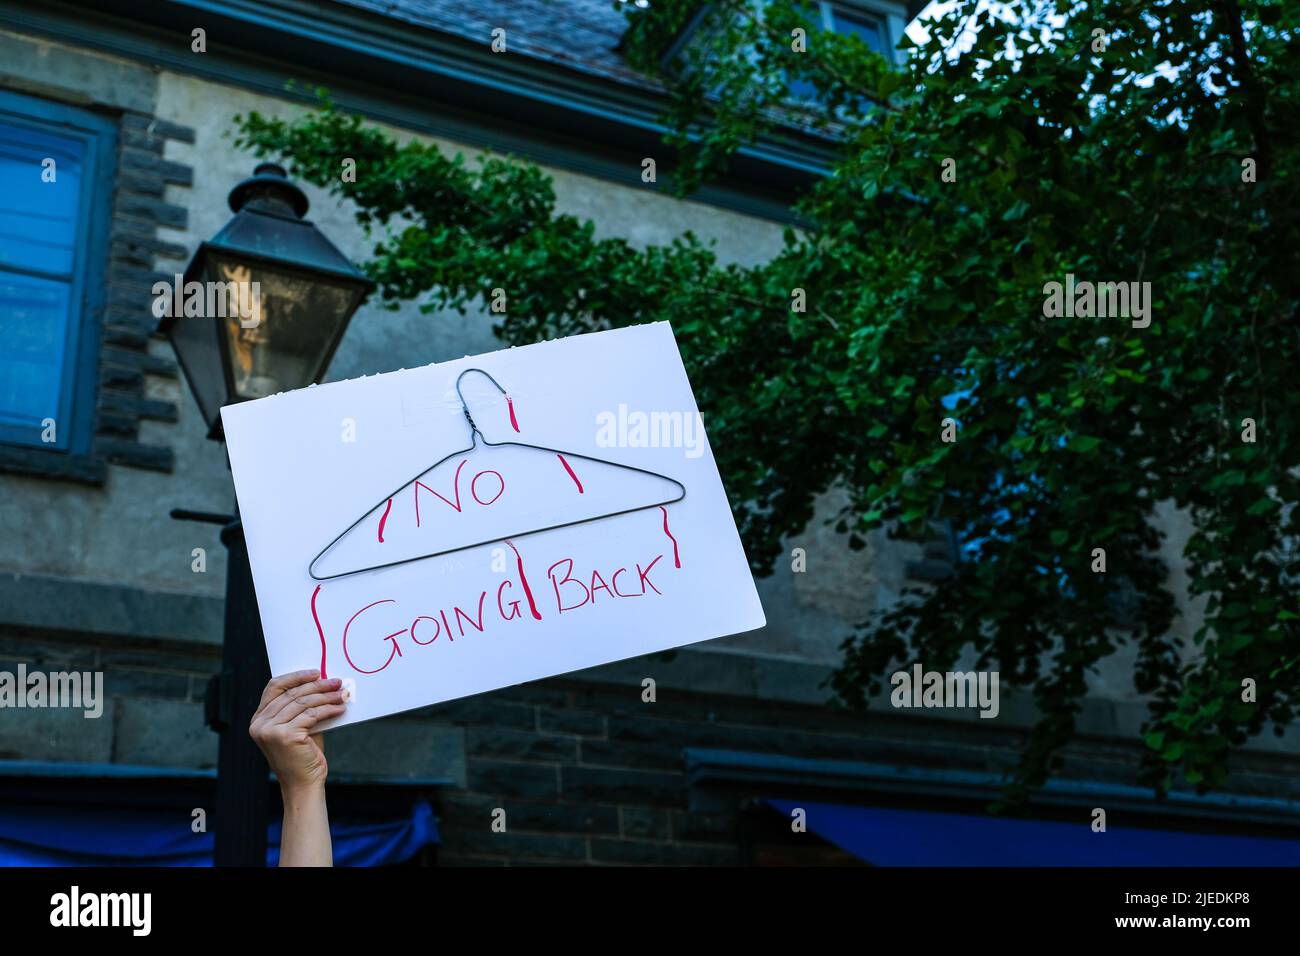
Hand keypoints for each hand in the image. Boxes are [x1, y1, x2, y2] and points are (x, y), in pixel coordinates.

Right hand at [249, 670, 347, 793]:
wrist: (303, 784)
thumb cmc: (303, 754)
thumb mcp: (298, 726)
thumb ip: (301, 707)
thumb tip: (322, 682)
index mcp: (258, 719)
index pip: (274, 687)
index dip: (296, 676)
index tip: (316, 672)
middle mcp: (260, 724)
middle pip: (291, 694)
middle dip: (318, 685)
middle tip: (337, 682)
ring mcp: (270, 730)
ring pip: (303, 703)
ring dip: (327, 696)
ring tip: (343, 694)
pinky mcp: (285, 736)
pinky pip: (312, 715)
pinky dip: (329, 709)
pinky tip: (340, 709)